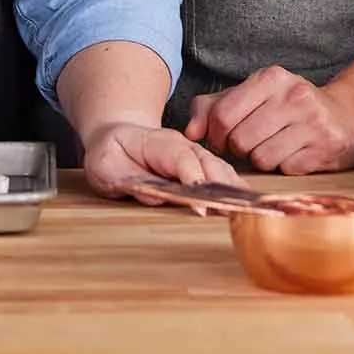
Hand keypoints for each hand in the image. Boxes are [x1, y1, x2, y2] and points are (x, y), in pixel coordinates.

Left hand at [84, 121, 238, 199]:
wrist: (115, 138)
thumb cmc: (110, 155)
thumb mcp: (105, 168)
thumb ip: (127, 181)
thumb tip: (155, 197)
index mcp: (157, 142)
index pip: (181, 158)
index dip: (193, 180)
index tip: (200, 208)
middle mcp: (182, 146)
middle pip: (209, 163)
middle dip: (222, 188)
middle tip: (232, 215)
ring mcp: (195, 155)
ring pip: (220, 170)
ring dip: (234, 191)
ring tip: (247, 214)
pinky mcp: (202, 168)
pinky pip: (223, 178)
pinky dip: (236, 191)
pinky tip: (248, 207)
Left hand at [184, 66, 353, 174]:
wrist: (346, 117)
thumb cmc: (287, 106)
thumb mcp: (250, 95)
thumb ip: (212, 107)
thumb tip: (190, 132)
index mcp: (271, 78)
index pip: (223, 113)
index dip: (215, 133)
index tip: (221, 139)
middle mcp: (293, 97)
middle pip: (240, 139)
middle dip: (237, 149)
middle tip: (246, 146)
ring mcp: (312, 124)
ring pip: (261, 157)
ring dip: (259, 160)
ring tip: (269, 149)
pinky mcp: (325, 150)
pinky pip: (284, 169)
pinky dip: (281, 167)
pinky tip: (290, 155)